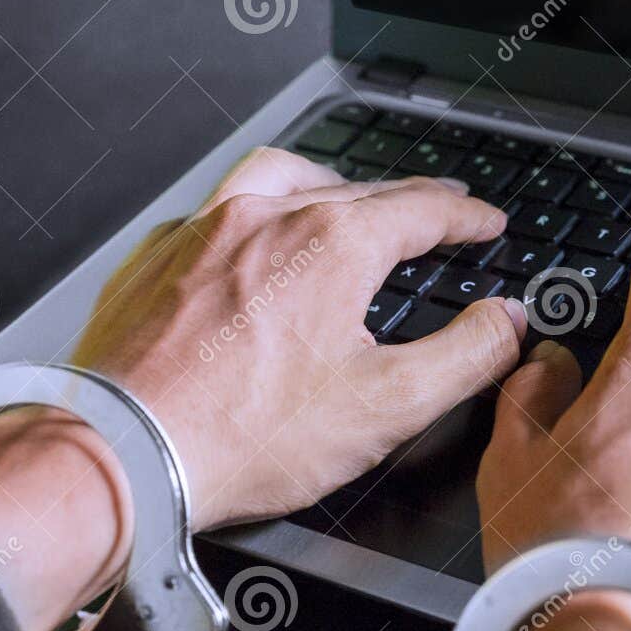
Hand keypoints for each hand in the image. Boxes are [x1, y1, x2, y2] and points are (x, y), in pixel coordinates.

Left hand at [0, 148, 524, 630]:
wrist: (125, 451)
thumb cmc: (244, 436)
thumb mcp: (385, 407)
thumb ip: (463, 356)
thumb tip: (506, 322)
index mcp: (330, 244)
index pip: (420, 209)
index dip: (464, 217)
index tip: (484, 222)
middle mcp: (265, 218)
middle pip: (354, 189)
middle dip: (404, 200)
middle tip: (432, 214)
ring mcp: (200, 232)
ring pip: (276, 179)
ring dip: (322, 184)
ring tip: (341, 202)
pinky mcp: (153, 260)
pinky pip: (210, 213)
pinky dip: (246, 216)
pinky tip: (247, 244)